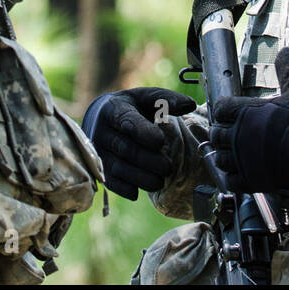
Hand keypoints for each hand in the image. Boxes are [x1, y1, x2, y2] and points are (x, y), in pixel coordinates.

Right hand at [81, 87, 196, 199]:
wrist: (100, 119)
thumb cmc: (131, 108)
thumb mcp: (146, 98)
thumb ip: (167, 99)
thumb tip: (189, 105)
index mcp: (114, 109)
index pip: (127, 121)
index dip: (143, 132)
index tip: (160, 141)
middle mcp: (102, 130)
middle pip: (125, 149)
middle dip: (148, 160)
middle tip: (168, 167)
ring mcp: (99, 151)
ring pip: (118, 168)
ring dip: (140, 178)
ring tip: (159, 182)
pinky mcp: (100, 168)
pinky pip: (110, 182)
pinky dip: (124, 189)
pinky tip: (137, 191)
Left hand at [210, 47, 288, 193]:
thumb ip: (288, 69)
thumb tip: (287, 50)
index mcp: (245, 110)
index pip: (220, 107)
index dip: (225, 110)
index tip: (232, 113)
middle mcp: (237, 134)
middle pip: (216, 132)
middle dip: (223, 132)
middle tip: (233, 133)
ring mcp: (241, 158)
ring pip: (219, 156)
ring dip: (224, 154)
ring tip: (234, 153)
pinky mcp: (249, 179)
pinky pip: (229, 179)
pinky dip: (232, 176)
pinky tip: (240, 173)